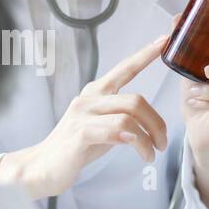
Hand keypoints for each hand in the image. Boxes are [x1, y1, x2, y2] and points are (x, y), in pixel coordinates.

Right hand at [0, 34, 169, 197]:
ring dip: (148, 138)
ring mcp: (82, 115)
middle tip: (162, 143)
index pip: (124, 69)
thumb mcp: (102, 126)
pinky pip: (116, 131)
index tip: (164, 40)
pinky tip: (140, 153)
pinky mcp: (79, 134)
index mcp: (95, 93)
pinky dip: (135, 141)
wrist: (43, 168)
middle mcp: (89, 99)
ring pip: (128, 116)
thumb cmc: (75, 148)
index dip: (145, 54)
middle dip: (157, 123)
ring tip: (151, 154)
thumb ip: (122, 116)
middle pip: (136, 100)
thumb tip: (151, 121)